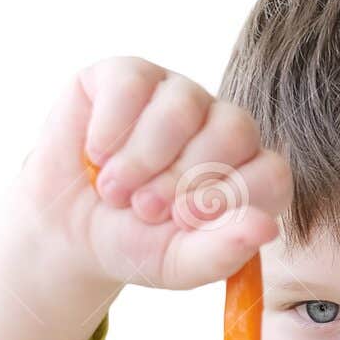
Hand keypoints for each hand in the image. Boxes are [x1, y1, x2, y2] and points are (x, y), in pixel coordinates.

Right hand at [15, 55, 291, 291]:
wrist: (68, 228)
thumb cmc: (133, 243)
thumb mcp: (177, 264)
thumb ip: (223, 252)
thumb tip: (265, 228)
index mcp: (245, 175)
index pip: (270, 173)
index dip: (230, 197)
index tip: (185, 221)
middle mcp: (220, 127)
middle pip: (234, 131)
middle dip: (181, 179)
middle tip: (143, 209)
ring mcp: (178, 95)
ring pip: (183, 106)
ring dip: (142, 159)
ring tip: (114, 189)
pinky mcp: (130, 75)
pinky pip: (132, 86)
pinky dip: (109, 130)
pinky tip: (96, 154)